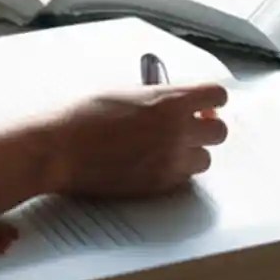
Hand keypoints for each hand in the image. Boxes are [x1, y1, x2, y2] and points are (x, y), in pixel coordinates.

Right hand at [40, 83, 228, 197]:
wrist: (61, 149)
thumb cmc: (84, 116)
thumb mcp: (127, 93)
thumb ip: (158, 98)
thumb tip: (176, 102)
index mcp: (170, 101)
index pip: (217, 96)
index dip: (211, 100)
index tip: (204, 105)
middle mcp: (177, 131)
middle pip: (219, 132)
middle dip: (206, 128)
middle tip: (189, 127)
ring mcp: (170, 161)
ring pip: (204, 159)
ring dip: (192, 152)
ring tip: (167, 148)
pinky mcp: (158, 185)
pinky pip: (183, 178)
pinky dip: (175, 171)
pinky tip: (152, 163)